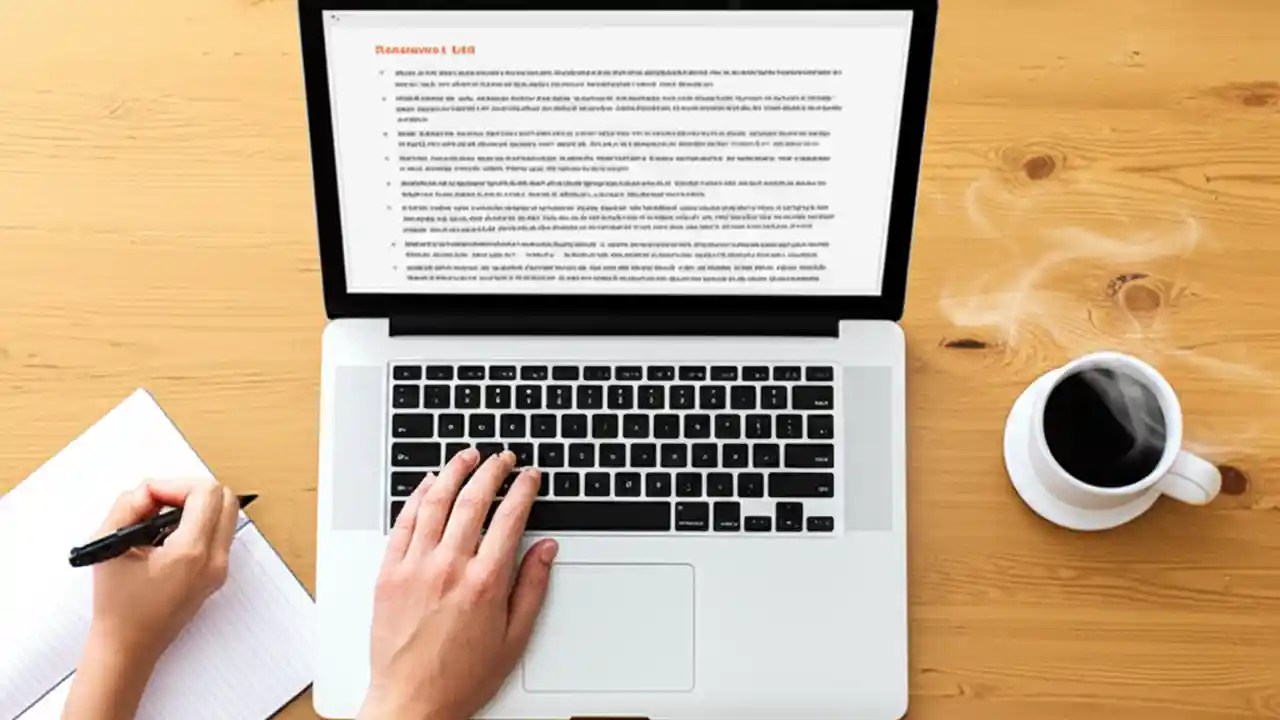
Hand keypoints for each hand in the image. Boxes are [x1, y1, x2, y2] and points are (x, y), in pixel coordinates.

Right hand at [63, 479, 238, 719]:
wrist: (129, 646)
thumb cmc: (117, 605)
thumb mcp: (110, 546)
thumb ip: (128, 506)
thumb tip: (149, 489)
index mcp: (192, 553)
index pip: (207, 493)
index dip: (176, 484)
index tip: (150, 496)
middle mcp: (215, 560)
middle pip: (225, 498)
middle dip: (190, 491)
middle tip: (158, 503)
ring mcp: (221, 569)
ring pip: (225, 514)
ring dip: (196, 506)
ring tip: (159, 520)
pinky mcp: (218, 574)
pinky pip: (219, 533)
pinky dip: (199, 523)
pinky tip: (167, 535)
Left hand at [360, 449, 558, 719]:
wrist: (412, 702)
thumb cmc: (461, 677)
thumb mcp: (515, 637)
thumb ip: (533, 587)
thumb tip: (546, 550)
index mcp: (485, 582)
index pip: (510, 517)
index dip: (523, 489)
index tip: (530, 477)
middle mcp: (449, 567)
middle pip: (473, 499)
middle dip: (492, 470)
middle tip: (503, 459)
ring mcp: (415, 567)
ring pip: (435, 501)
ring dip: (454, 471)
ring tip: (467, 456)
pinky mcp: (389, 573)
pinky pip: (403, 522)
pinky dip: (417, 496)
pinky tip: (428, 484)